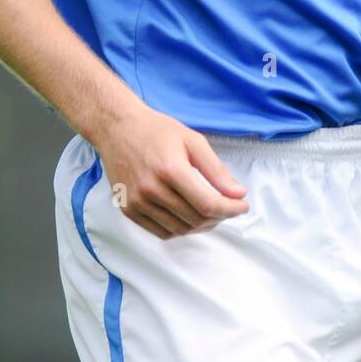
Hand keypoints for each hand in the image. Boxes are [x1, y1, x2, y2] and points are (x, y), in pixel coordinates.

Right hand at [98, 104, 248, 239]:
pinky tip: (188, 216)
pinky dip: (180, 229)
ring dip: (202, 225)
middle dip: (219, 217)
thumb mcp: (193, 141)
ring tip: (211, 211)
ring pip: (180, 229)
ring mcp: (138, 202)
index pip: (207, 203)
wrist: (117, 129)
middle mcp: (152, 189)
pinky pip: (161, 232)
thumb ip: (217, 170)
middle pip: (196, 218)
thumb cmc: (157, 130)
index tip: (243, 206)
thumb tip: (238, 194)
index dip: (230, 209)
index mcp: (170, 169)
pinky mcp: (128, 209)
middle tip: (228, 206)